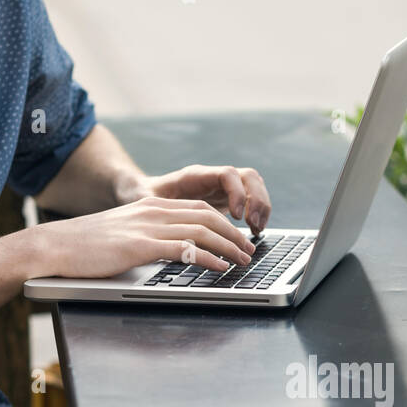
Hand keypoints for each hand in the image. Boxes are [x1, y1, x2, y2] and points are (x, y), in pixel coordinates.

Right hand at [35, 196, 256, 278]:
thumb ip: (149, 235)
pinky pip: (185, 249)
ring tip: (244, 261)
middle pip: (207, 217)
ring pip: (202, 231)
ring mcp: (147, 228)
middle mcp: (153, 211)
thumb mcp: (124, 233)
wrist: (54, 246)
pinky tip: (221, 267)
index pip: (199, 208)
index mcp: (151, 206)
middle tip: (250, 250)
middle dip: (234, 234)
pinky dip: (209, 258)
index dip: (225, 222)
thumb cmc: (86, 246)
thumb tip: (172, 249)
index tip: (239, 237)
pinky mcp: (140, 247)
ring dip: (229, 247)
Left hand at [146, 164, 271, 234]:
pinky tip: (255, 232)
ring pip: (255, 187)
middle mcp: (214, 178)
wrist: (147, 193)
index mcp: (196, 176)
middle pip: (249, 177)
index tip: (236, 216)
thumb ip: (149, 200)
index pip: (227, 175)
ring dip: (262, 208)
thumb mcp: (143, 198)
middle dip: (257, 201)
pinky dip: (259, 214)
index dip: (237, 193)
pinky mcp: (229, 199)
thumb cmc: (145, 196)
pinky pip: (253, 200)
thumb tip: (152, 206)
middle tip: (253, 225)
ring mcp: (224, 188)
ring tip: (257, 231)